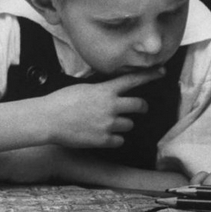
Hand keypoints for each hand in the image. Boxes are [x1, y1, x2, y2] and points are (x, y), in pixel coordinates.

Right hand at [44, 68, 162, 148]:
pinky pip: (119, 140)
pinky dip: (114, 138)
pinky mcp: (103, 140)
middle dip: (142, 106)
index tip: (161, 71)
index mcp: (105, 90)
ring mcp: (108, 124)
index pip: (133, 80)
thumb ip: (101, 90)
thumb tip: (111, 92)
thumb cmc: (61, 101)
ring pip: (129, 124)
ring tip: (107, 122)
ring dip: (123, 124)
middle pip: (139, 105)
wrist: (48, 119)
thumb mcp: (84, 88)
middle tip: (140, 107)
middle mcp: (111, 106)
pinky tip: (102, 134)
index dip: (150, 75)